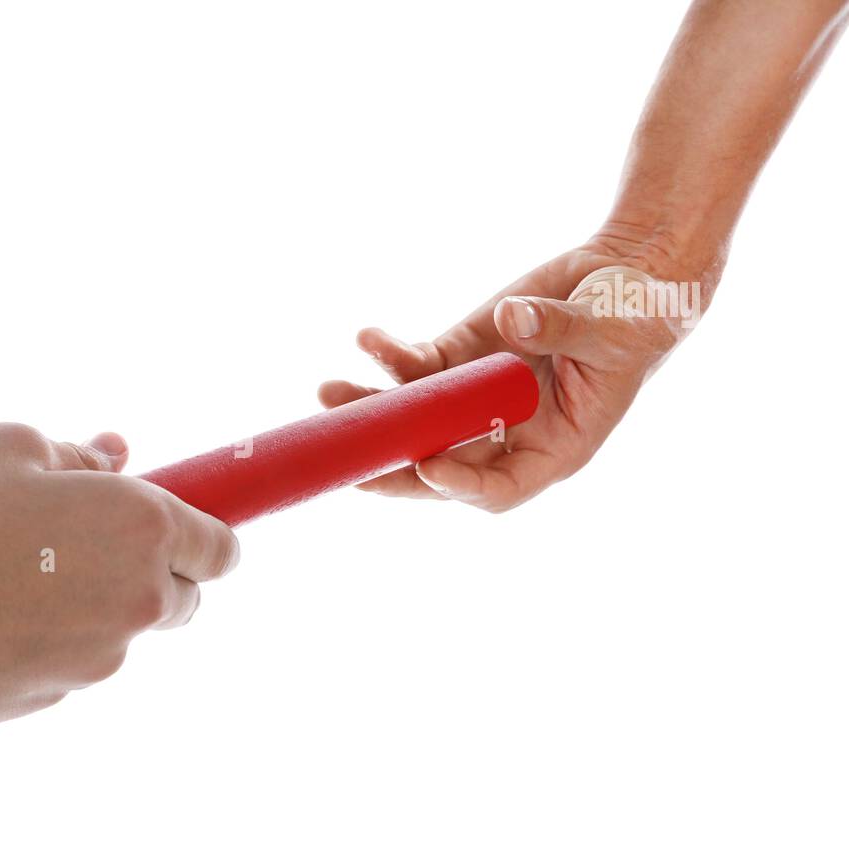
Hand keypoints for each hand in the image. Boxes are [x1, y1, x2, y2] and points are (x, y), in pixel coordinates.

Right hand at [0, 423, 239, 729]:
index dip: (203, 534)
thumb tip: (114, 455)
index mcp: (144, 529)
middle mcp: (139, 602)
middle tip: (81, 543)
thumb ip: (77, 455)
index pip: (223, 548)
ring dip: (92, 606)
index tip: (172, 525)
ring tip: (12, 575)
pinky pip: (70, 662)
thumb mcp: (8, 449)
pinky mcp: (56, 698)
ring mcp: (100, 660)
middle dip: (151, 573)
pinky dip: (48, 641)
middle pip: (183, 598)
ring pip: (121, 632)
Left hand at [319, 236, 707, 510]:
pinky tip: (368, 337)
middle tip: (347, 459)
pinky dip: (389, 356)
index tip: (428, 467)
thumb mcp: (614, 324)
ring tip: (328, 394)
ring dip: (371, 411)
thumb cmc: (638, 313)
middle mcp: (507, 433)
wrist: (625, 272)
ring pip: (414, 420)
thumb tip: (513, 322)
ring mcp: (477, 398)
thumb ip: (562, 328)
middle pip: (440, 465)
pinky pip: (415, 367)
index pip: (499, 488)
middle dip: (391, 465)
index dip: (461, 485)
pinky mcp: (460, 358)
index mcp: (555, 449)